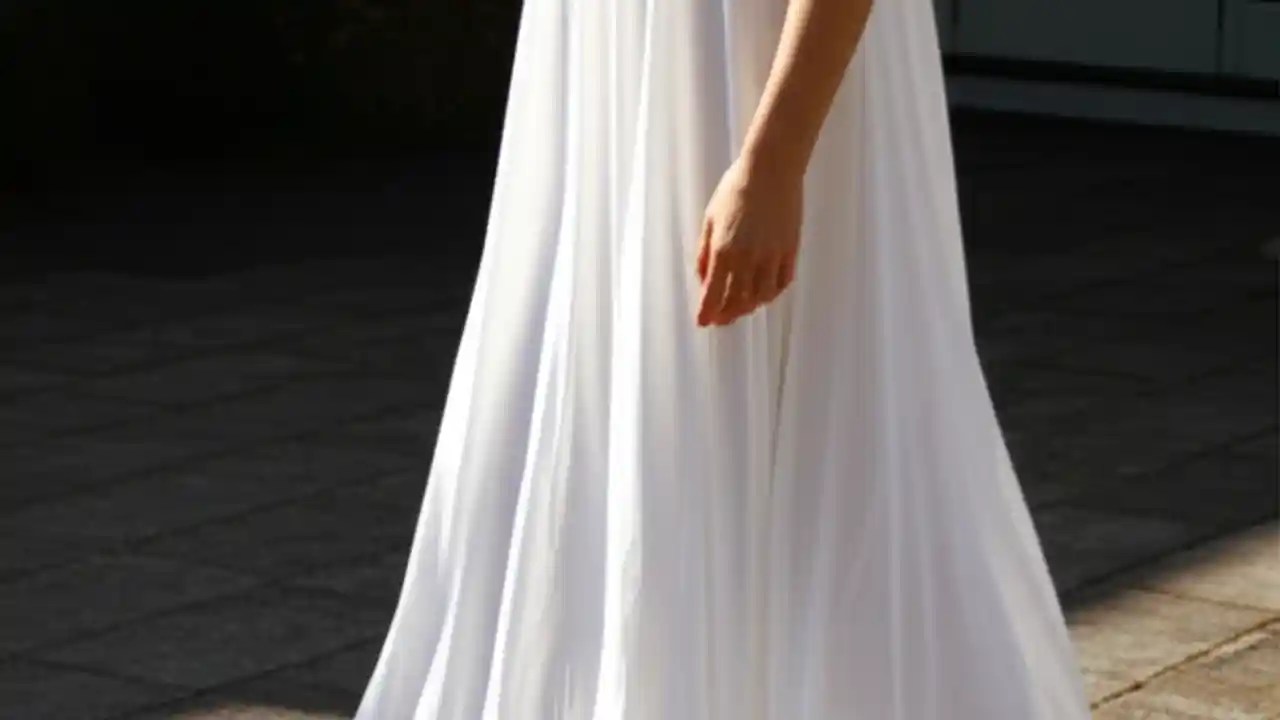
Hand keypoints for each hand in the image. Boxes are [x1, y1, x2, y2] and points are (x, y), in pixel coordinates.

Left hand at [694, 155, 802, 326]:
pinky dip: (771, 293)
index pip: (713, 295)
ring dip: (749, 307)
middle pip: (737, 302)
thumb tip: (704, 278)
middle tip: (720, 319)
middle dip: (726, 315)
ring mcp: (772, 257)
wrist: (772, 169)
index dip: (706, 313)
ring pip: (761, 297)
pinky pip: (781, 283)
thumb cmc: (735, 189)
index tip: (702, 322)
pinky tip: (763, 292)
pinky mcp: (790, 251)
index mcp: (724, 251)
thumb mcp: (710, 219)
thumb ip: (705, 252)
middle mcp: (748, 259)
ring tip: (741, 306)